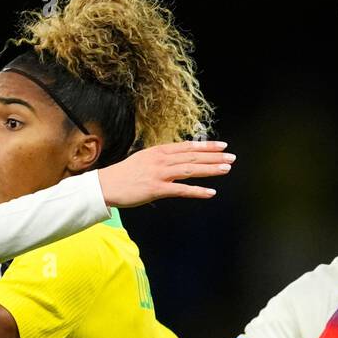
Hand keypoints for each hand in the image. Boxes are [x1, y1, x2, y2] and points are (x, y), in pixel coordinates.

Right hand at [98, 141, 233, 206]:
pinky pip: (181, 190)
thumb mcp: (144, 160)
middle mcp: (161, 160)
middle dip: (214, 156)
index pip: (187, 147)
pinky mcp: (156, 189)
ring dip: (210, 169)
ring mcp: (159, 174)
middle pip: (192, 156)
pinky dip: (197, 191)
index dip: (206, 146)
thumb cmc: (124, 175)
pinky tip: (211, 192)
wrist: (105, 185)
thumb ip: (161, 159)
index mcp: (159, 151)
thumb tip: (175, 159)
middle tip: (231, 156)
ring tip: (226, 169)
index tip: (222, 145)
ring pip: (190, 170)